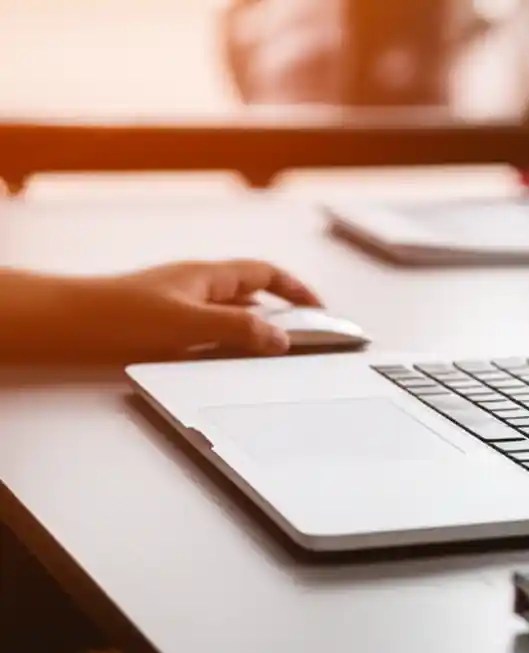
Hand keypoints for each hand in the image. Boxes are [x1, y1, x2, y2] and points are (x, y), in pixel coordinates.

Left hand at [35, 260, 321, 360]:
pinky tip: (232, 364)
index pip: (266, 275)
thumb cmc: (120, 313)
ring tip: (275, 357)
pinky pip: (213, 334)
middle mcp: (199, 287)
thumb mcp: (191, 323)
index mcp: (209, 276)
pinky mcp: (167, 328)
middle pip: (254, 297)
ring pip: (233, 317)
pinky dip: (232, 345)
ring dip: (257, 334)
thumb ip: (240, 330)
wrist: (69, 323)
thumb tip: (280, 337)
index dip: (297, 290)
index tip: (321, 309)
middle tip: (305, 339)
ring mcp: (183, 306)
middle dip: (283, 315)